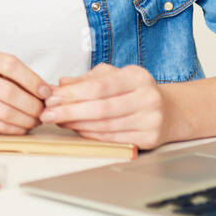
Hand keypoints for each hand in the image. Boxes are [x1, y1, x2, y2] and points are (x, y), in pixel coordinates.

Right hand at [0, 49, 51, 134]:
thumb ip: (17, 76)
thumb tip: (50, 92)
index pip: (11, 65)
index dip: (33, 80)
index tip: (47, 93)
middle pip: (10, 92)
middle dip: (33, 106)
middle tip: (43, 112)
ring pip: (4, 111)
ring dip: (26, 120)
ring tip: (35, 121)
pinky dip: (13, 129)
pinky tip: (21, 128)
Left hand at [40, 63, 172, 148]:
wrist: (168, 110)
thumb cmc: (133, 91)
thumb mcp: (112, 76)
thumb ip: (84, 80)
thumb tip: (57, 85)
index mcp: (138, 76)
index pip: (99, 86)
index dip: (72, 94)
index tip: (51, 98)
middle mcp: (148, 97)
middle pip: (101, 108)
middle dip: (69, 112)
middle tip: (47, 114)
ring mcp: (151, 120)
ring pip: (105, 126)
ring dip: (76, 125)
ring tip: (58, 121)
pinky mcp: (149, 138)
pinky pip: (112, 139)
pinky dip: (91, 135)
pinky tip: (77, 130)